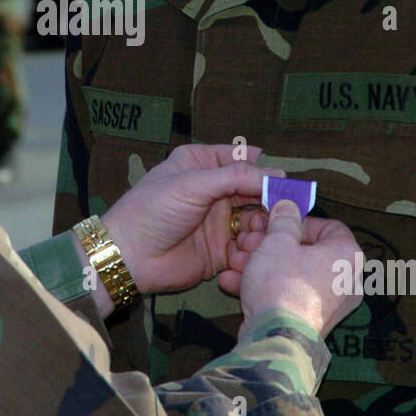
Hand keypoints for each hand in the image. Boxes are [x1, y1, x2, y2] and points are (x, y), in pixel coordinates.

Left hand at [99, 143, 280, 297]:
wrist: (130, 256)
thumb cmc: (153, 210)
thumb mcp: (193, 183)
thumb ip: (236, 177)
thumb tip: (276, 175)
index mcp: (201, 163)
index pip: (243, 159)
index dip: (264, 168)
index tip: (284, 180)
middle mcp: (213, 190)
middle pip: (254, 190)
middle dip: (270, 200)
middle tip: (286, 210)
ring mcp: (218, 221)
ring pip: (255, 220)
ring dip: (263, 226)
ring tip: (263, 233)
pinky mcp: (220, 250)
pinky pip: (247, 247)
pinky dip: (253, 248)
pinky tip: (249, 250)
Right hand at [234, 200, 361, 337]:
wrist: (275, 338)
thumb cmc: (282, 284)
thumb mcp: (277, 241)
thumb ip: (283, 220)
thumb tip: (288, 206)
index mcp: (347, 255)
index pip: (330, 226)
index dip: (299, 220)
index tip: (276, 221)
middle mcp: (346, 280)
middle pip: (306, 251)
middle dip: (271, 244)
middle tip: (249, 241)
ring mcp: (330, 304)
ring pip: (292, 273)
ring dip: (262, 265)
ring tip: (236, 262)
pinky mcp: (310, 321)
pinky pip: (289, 295)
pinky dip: (265, 287)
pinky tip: (234, 284)